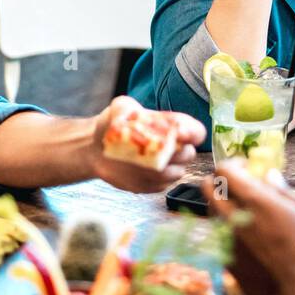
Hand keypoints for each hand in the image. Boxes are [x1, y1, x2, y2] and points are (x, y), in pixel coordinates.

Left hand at [89, 96, 203, 192]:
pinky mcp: (153, 185)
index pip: (197, 131)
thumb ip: (127, 108)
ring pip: (176, 173)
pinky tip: (134, 171)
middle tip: (158, 148)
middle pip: (189, 154)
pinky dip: (149, 180)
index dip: (192, 133)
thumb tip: (130, 113)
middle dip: (176, 152)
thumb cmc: (114, 124)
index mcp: (174, 127)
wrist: (97, 148)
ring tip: (141, 160)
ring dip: (162, 168)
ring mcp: (165, 169)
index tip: (179, 133)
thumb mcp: (119, 108)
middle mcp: (174, 149)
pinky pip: (160, 186)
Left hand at [206, 162, 294, 294]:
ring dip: (225, 204)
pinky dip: (231, 229)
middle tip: (242, 185)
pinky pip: (221, 236)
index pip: (223, 170)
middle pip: (208, 188)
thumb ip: (285, 190)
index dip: (233, 163)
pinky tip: (252, 236)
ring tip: (249, 211)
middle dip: (221, 181)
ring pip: (213, 212)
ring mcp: (227, 241)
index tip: (248, 166)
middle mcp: (233, 217)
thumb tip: (269, 177)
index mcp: (254, 200)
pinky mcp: (227, 261)